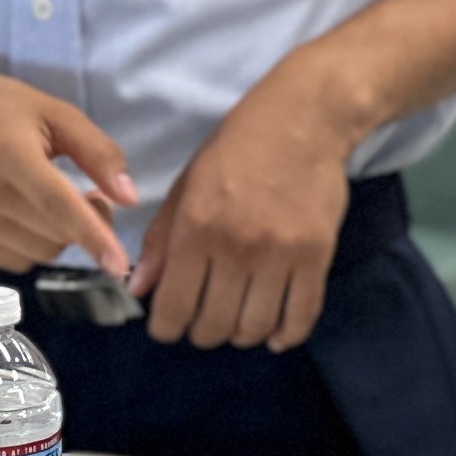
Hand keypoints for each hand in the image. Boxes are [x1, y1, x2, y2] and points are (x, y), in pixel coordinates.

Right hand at [0, 69, 139, 282]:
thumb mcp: (54, 112)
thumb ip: (97, 152)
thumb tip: (130, 198)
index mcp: (8, 154)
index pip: (57, 205)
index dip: (93, 236)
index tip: (119, 265)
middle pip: (57, 235)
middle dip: (85, 222)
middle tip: (85, 192)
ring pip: (41, 254)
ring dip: (59, 235)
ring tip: (49, 199)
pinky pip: (17, 261)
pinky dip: (32, 243)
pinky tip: (21, 211)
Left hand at [131, 86, 352, 347]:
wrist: (304, 120)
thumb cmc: (237, 148)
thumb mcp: (186, 185)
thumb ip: (161, 239)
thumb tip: (139, 289)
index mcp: (196, 228)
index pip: (173, 307)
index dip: (166, 328)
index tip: (169, 325)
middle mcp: (236, 247)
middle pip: (214, 325)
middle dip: (202, 333)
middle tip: (205, 320)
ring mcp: (280, 254)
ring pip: (254, 328)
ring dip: (241, 335)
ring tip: (239, 320)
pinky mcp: (316, 256)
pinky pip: (301, 316)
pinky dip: (285, 335)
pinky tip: (275, 334)